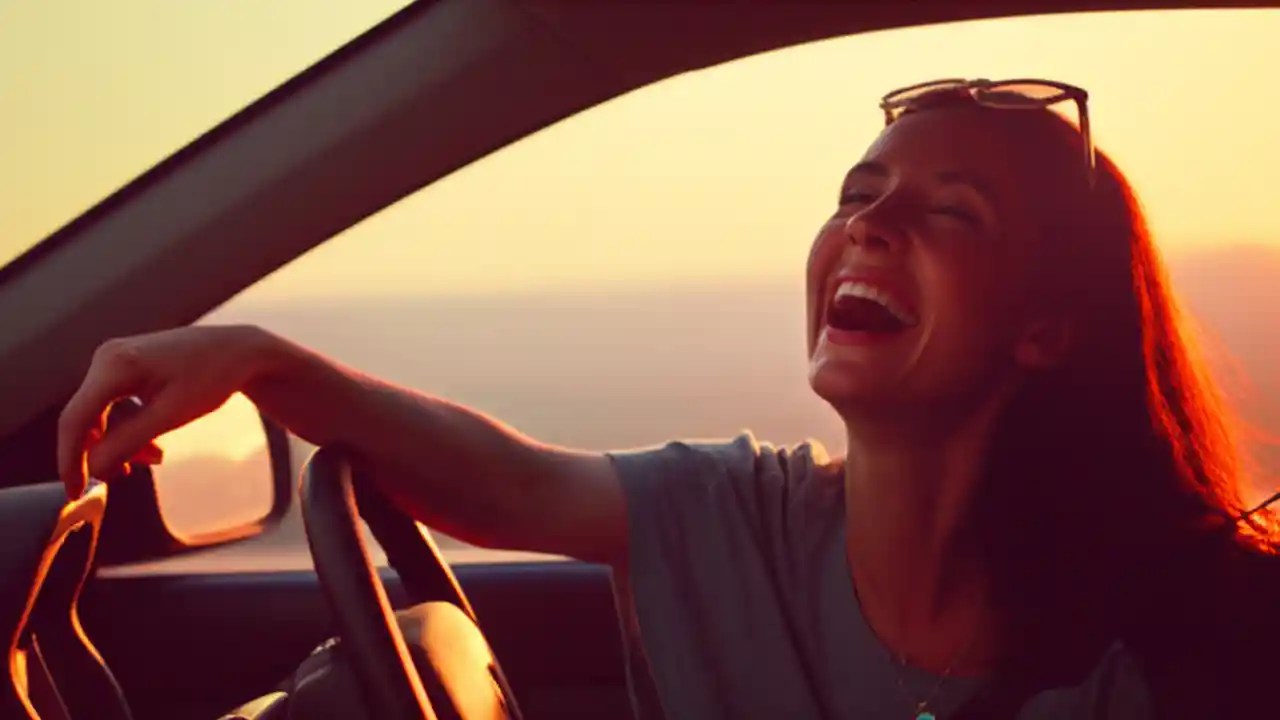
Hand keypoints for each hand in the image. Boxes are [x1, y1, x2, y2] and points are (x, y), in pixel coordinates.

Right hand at [57, 325, 272, 497]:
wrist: (239, 351)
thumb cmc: (211, 378)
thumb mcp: (171, 416)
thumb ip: (130, 443)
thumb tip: (94, 470)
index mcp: (115, 365)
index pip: (75, 420)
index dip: (70, 459)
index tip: (74, 492)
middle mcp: (107, 358)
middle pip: (84, 418)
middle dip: (102, 452)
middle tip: (125, 476)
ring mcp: (114, 360)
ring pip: (100, 414)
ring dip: (120, 442)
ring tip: (154, 458)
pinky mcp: (125, 366)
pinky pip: (113, 405)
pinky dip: (127, 428)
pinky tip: (151, 445)